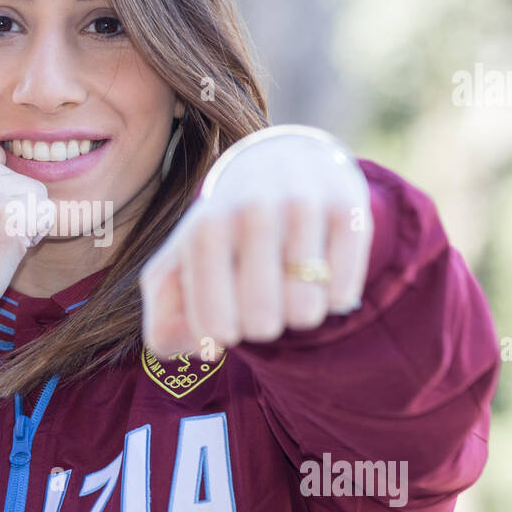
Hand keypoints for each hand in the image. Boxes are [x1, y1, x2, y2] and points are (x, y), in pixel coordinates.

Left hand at [139, 129, 372, 356]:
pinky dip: (334, 299)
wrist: (278, 162)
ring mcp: (302, 206)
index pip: (214, 324)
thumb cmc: (220, 237)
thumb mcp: (177, 271)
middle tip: (261, 301)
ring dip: (299, 314)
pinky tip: (322, 277)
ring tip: (290, 287)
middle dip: (262, 326)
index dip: (223, 336)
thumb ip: (164, 323)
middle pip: (263, 323)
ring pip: (305, 311)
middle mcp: (251, 211)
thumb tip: (207, 349)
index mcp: (204, 231)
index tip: (225, 322)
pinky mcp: (347, 209)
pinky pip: (343, 292)